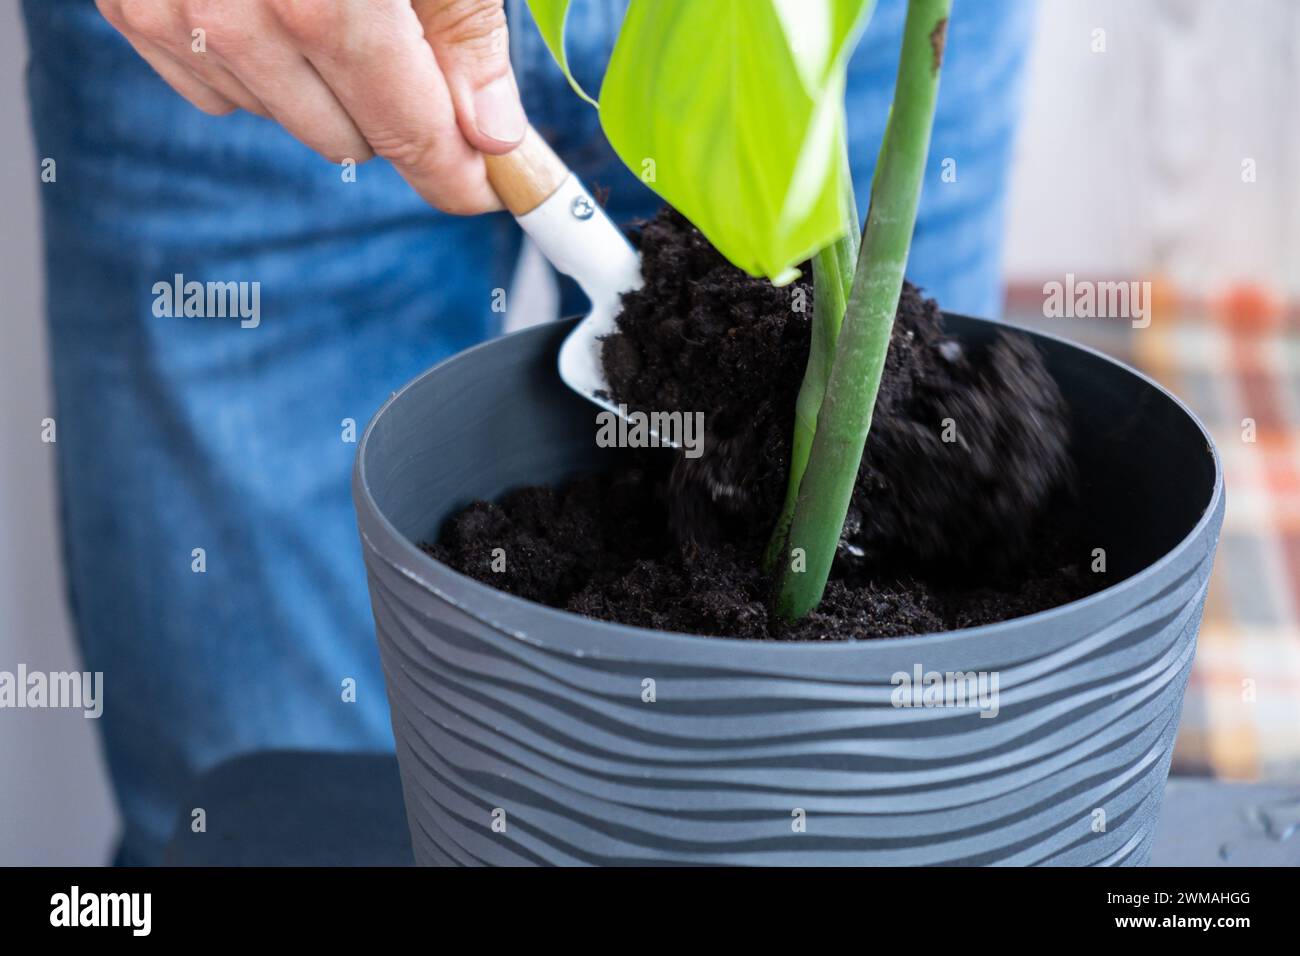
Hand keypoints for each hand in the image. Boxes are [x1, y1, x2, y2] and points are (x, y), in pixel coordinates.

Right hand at [95, 0, 525, 212]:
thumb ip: (465, 35)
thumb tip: (490, 133)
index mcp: (328, 0)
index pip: (408, 132)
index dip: (454, 172)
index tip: (484, 189)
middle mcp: (240, 14)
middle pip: (348, 139)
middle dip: (394, 111)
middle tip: (410, 47)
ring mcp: (175, 10)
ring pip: (283, 117)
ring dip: (324, 82)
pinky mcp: (129, 4)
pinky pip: (217, 87)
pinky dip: (258, 62)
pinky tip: (272, 0)